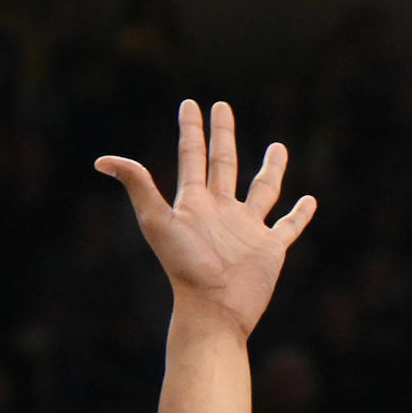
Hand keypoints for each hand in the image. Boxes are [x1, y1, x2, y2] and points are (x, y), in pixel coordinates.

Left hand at [93, 99, 318, 336]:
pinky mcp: (270, 247)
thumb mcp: (157, 221)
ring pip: (262, 190)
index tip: (190, 104)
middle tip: (222, 106)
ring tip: (278, 146)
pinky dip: (299, 214)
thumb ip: (137, 186)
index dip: (191, 130)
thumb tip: (102, 160)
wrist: (213, 308)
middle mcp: (220, 211)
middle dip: (222, 135)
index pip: (191, 157)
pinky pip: (288, 226)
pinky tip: (309, 200)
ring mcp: (247, 229)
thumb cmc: (184, 267)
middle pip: (223, 164)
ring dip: (270, 168)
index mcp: (194, 203)